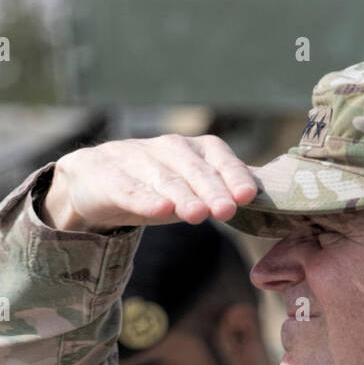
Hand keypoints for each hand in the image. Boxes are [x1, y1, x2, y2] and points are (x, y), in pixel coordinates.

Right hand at [41, 134, 257, 232]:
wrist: (91, 181)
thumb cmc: (153, 185)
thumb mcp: (190, 187)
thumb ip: (225, 188)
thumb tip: (272, 195)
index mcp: (190, 149)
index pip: (217, 156)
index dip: (233, 174)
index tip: (247, 196)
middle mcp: (165, 149)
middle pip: (192, 169)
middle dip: (211, 189)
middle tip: (227, 210)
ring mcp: (134, 160)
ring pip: (163, 178)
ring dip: (182, 195)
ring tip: (197, 214)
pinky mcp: (107, 177)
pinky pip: (128, 188)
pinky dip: (144, 198)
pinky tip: (159, 210)